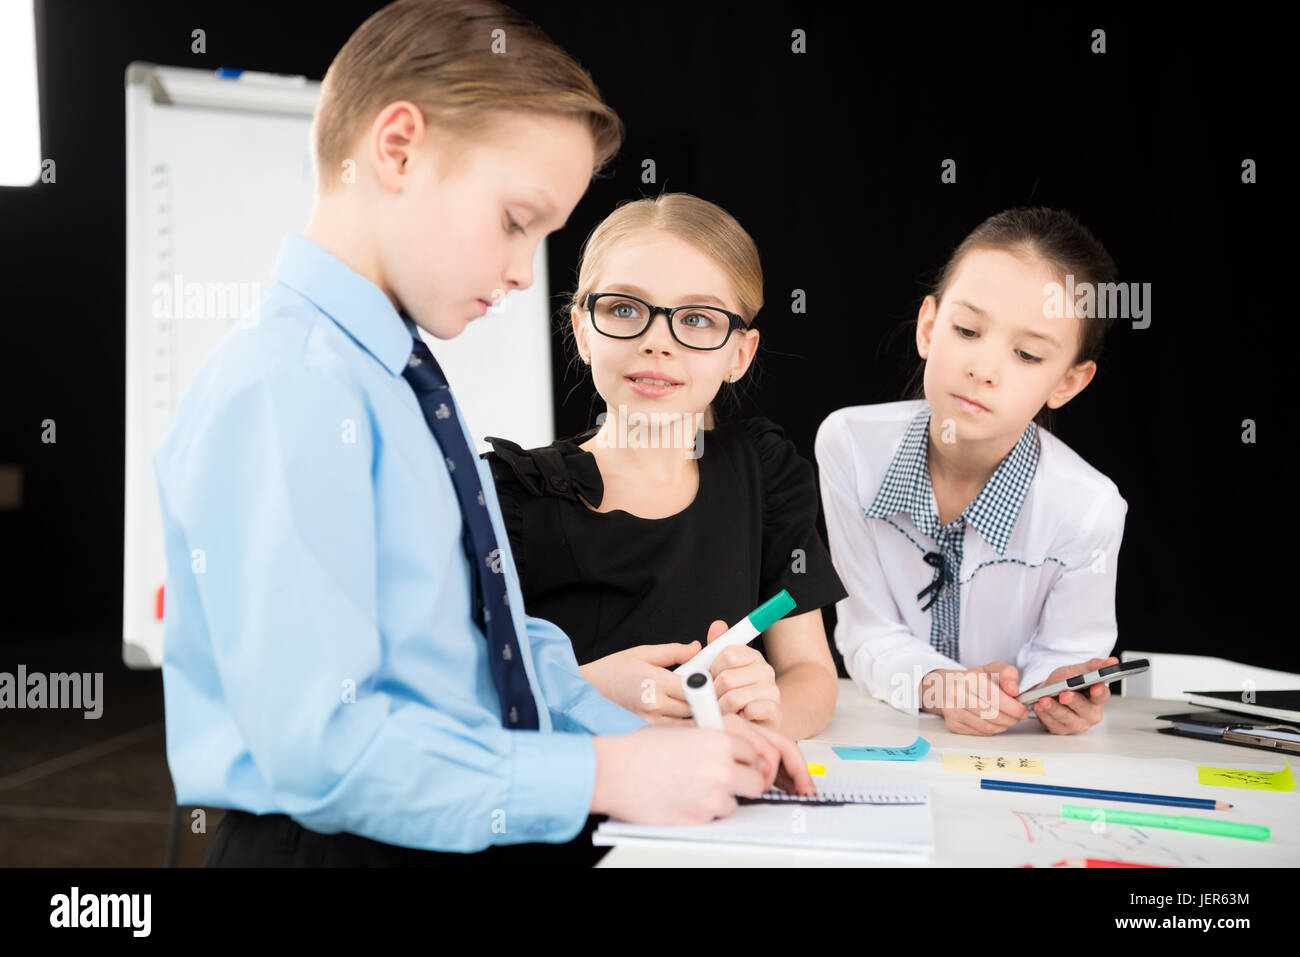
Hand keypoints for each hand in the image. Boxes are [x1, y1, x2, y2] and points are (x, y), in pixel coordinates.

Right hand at [579, 642, 701, 724]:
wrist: (585, 692)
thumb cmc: (611, 671)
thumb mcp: (642, 653)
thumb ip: (673, 652)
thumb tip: (696, 648)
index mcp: (655, 682)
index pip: (695, 689)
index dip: (704, 686)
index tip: (705, 683)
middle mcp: (654, 706)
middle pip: (694, 709)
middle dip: (701, 701)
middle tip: (699, 694)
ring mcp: (649, 724)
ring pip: (686, 726)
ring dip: (691, 717)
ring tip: (686, 706)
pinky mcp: (645, 734)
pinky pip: (672, 735)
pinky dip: (679, 729)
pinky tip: (674, 718)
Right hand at [588, 716, 814, 824]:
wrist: (615, 772)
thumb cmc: (640, 750)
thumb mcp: (683, 731)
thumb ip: (712, 739)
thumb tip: (733, 750)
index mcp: (720, 740)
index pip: (757, 752)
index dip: (749, 757)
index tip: (744, 761)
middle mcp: (722, 768)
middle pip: (758, 781)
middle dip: (747, 781)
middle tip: (731, 779)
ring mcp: (713, 795)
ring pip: (738, 802)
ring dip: (724, 797)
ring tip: (697, 787)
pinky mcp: (700, 817)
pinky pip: (715, 817)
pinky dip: (705, 810)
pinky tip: (685, 798)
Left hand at [704, 619, 781, 724]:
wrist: (757, 721)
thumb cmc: (735, 695)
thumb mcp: (721, 669)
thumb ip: (716, 647)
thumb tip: (717, 625)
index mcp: (751, 656)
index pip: (727, 655)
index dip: (714, 669)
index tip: (714, 676)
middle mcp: (765, 669)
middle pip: (726, 679)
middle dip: (715, 693)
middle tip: (718, 698)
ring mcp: (772, 690)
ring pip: (733, 697)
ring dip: (723, 709)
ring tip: (727, 710)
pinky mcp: (775, 710)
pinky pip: (749, 711)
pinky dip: (739, 718)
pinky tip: (741, 717)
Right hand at [920, 661, 1029, 734]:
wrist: (942, 686)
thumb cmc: (970, 679)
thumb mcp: (989, 669)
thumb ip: (1007, 673)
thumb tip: (1015, 690)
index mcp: (968, 679)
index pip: (996, 697)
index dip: (1014, 707)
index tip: (1023, 709)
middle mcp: (956, 695)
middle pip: (993, 714)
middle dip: (1012, 718)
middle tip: (1019, 715)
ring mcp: (953, 711)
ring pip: (987, 726)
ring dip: (1004, 725)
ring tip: (1009, 718)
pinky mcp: (952, 724)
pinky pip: (980, 732)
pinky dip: (992, 730)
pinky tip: (995, 722)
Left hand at [1029, 657, 1116, 734]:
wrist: (1048, 691)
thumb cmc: (1066, 683)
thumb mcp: (1078, 670)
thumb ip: (1095, 666)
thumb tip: (1112, 661)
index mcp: (1098, 698)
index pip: (1102, 696)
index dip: (1099, 692)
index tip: (1095, 687)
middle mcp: (1090, 713)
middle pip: (1085, 710)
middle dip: (1074, 702)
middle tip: (1064, 695)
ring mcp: (1076, 723)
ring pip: (1067, 719)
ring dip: (1054, 709)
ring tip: (1044, 700)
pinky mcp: (1062, 729)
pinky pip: (1053, 724)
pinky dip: (1045, 715)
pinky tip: (1039, 706)